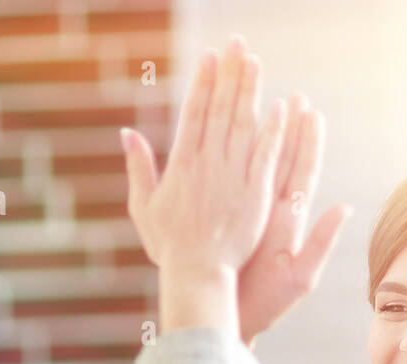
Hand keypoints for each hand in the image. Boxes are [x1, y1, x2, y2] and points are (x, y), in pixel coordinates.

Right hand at [121, 35, 285, 275]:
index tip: (210, 57)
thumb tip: (126, 133)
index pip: (194, 114)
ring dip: (250, 91)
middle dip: (229, 74)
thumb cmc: (169, 247)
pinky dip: (272, 132)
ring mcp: (233, 179)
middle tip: (237, 43)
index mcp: (182, 166)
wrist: (197, 276)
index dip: (203, 83)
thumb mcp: (143, 207)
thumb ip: (138, 168)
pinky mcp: (255, 196)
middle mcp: (208, 166)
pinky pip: (265, 157)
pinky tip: (280, 107)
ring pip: (244, 126)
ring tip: (255, 62)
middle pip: (220, 111)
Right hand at [237, 93, 352, 345]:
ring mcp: (247, 217)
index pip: (301, 175)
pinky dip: (237, 158)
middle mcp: (269, 216)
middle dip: (289, 130)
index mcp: (288, 225)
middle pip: (281, 163)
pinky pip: (233, 184)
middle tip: (296, 96)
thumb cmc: (265, 306)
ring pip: (256, 168)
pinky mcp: (228, 222)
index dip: (308, 144)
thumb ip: (323, 241)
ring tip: (271, 104)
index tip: (312, 113)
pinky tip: (237, 133)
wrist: (230, 321)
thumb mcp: (300, 277)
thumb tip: (345, 206)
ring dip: (264, 136)